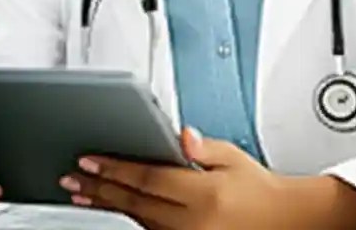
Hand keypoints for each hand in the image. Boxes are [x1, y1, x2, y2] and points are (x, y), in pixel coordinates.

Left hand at [58, 128, 355, 229]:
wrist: (283, 220)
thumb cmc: (257, 188)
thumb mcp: (232, 158)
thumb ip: (202, 147)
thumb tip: (181, 135)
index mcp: (204, 194)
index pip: (147, 178)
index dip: (114, 169)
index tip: (89, 161)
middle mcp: (193, 222)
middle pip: (135, 203)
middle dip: (99, 189)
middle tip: (72, 178)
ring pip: (138, 219)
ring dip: (107, 205)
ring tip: (82, 192)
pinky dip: (129, 217)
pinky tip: (113, 206)